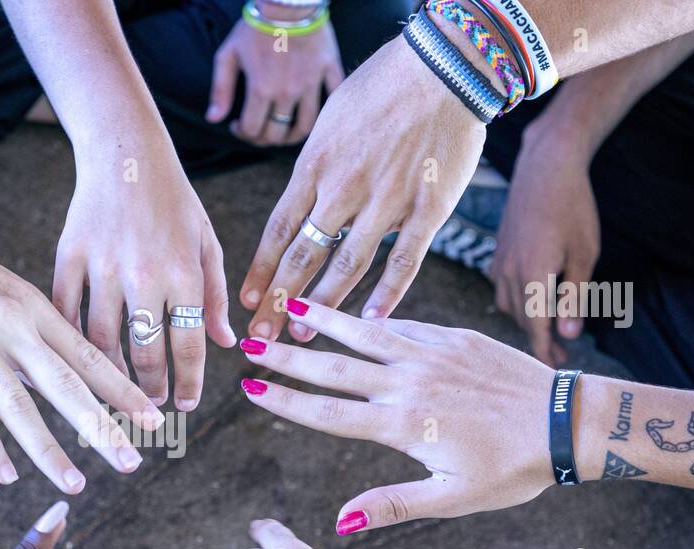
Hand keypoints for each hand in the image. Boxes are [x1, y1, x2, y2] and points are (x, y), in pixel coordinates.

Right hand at [0, 190, 162, 487]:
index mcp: (34, 309)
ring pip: (21, 405)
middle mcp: (13, 326)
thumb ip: (30, 334)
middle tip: (134, 463)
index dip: (123, 391)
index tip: (154, 421)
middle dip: (104, 428)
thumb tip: (55, 376)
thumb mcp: (3, 291)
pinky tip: (7, 476)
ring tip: (75, 486)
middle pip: (68, 385)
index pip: (89, 356)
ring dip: (50, 450)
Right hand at [51, 140, 233, 411]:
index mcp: (183, 272)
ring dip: (110, 374)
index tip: (185, 406)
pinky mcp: (69, 255)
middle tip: (151, 405)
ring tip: (118, 389)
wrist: (124, 152)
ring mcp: (102, 265)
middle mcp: (143, 273)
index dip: (187, 383)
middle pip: (145, 352)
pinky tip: (81, 357)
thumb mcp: (206, 243)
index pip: (188, 345)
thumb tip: (226, 344)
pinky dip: (72, 340)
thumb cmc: (174, 201)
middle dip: (150, 388)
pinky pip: (67, 311)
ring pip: (101, 340)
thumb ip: (215, 296)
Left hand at [206, 8, 344, 145]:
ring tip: (284, 130)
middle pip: (277, 133)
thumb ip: (220, 90)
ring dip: (292, 136)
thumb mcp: (228, 55)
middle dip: (264, 138)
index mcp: (261, 89)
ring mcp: (310, 83)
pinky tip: (310, 113)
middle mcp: (287, 92)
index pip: (253, 131)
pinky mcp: (328, 70)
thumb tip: (213, 119)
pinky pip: (332, 100)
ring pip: (306, 126)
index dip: (242, 134)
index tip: (238, 125)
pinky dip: (324, 113)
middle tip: (258, 130)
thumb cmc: (254, 27)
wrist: (288, 0)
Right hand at [239, 299, 554, 532]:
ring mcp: (432, 355)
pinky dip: (370, 319)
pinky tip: (351, 314)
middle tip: (249, 342)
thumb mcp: (452, 499)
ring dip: (323, 321)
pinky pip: (402, 325)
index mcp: (404, 425)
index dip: (285, 401)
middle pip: (334, 367)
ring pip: (365, 333)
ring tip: (289, 305)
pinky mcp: (454, 338)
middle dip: (287, 356)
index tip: (250, 388)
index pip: (329, 412)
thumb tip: (340, 523)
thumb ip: (392, 504)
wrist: (567, 422)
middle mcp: (410, 384)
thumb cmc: (512, 470)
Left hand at [240, 35, 484, 341]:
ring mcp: (387, 200)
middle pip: (303, 256)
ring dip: (323, 308)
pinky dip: (387, 294)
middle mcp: (345, 187)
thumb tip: (301, 202)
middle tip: (263, 336)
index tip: (247, 302)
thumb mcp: (333, 121)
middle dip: (279, 301)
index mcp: (316, 164)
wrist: (446, 63)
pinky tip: (370, 322)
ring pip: (347, 265)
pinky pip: (404, 260)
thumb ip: (316, 167)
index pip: (279, 229)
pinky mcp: (429, 207)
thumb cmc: (385, 86)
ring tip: (303, 339)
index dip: (261, 270)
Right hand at [490, 125, 600, 365]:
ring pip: (509, 306)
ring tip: (549, 326)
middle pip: (522, 319)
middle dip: (540, 337)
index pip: (536, 327)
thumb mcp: (584, 255)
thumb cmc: (573, 208)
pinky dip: (516, 300)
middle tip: (562, 351)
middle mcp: (508, 274)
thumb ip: (575, 296)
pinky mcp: (497, 253)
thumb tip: (569, 334)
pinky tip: (532, 297)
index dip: (546, 351)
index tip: (558, 367)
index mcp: (532, 276)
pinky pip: (502, 288)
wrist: (545, 167)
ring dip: (527, 319)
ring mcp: (499, 263)